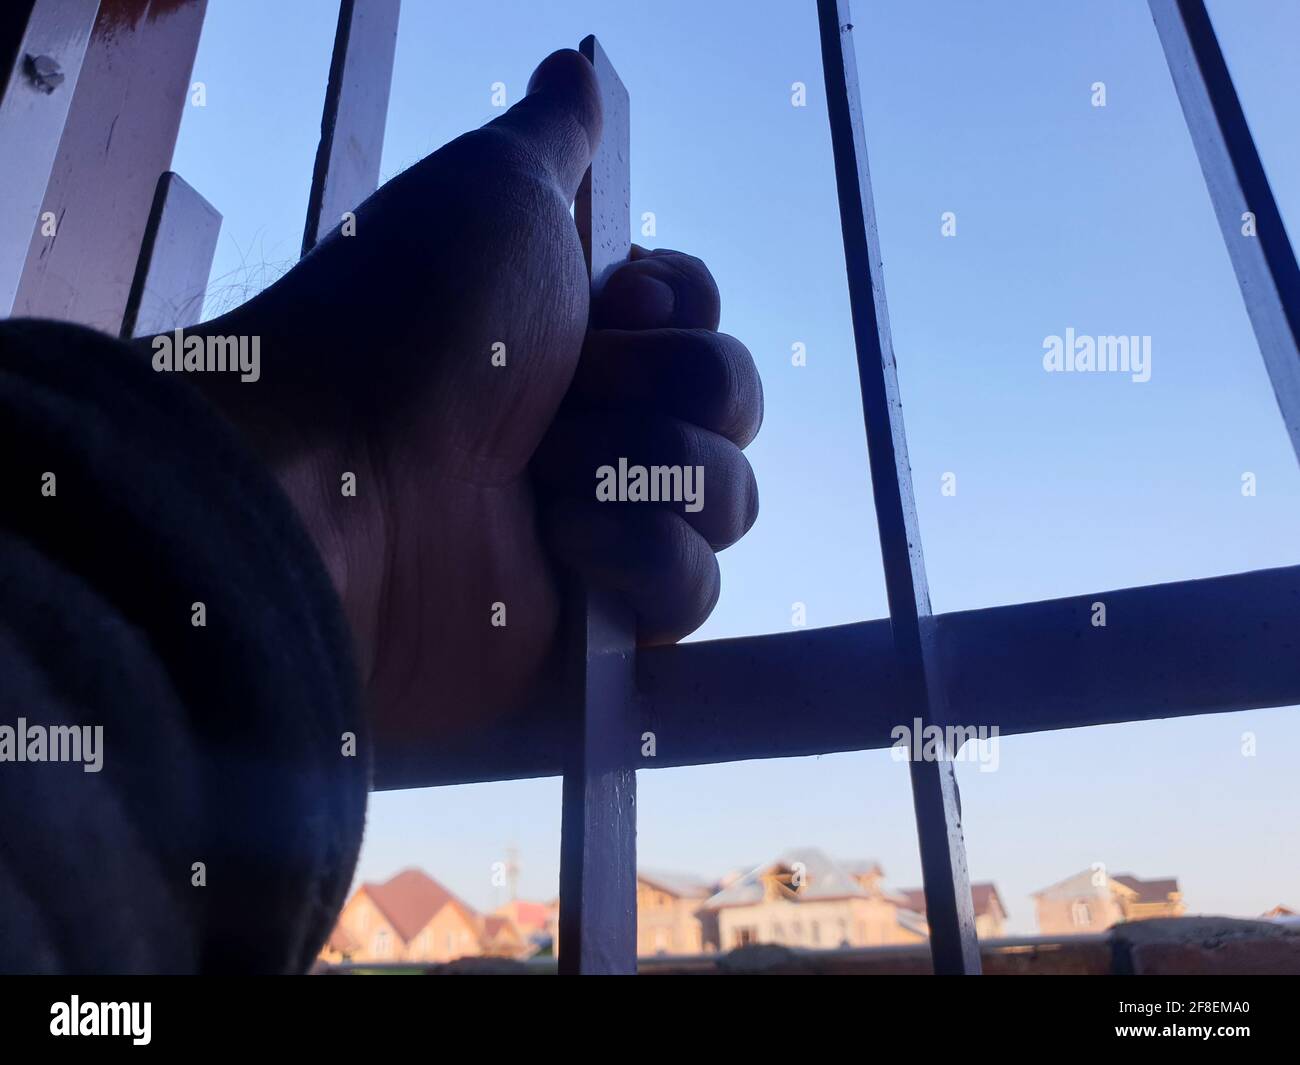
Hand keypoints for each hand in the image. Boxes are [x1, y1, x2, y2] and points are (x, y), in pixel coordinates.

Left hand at [187, 50, 761, 758]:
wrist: (336, 483)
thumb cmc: (406, 325)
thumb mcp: (492, 191)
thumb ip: (555, 135)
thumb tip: (578, 63)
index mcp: (572, 339)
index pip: (703, 317)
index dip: (682, 306)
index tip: (615, 298)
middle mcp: (590, 429)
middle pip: (731, 401)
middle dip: (666, 388)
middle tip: (563, 398)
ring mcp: (594, 529)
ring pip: (729, 497)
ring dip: (645, 470)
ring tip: (543, 479)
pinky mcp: (592, 628)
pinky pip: (691, 589)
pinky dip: (641, 560)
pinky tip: (561, 547)